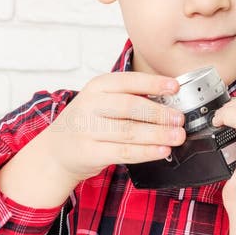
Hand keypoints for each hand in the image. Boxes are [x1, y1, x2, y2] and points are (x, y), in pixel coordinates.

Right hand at [47, 72, 185, 183]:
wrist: (56, 150)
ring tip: (176, 136)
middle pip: (130, 107)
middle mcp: (90, 105)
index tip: (174, 87)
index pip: (128, 81)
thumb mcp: (101, 102)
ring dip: (157, 134)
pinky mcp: (89, 152)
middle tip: (179, 118)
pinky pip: (123, 152)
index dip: (153, 83)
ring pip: (129, 131)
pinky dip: (146, 152)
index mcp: (96, 87)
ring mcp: (87, 130)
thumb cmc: (87, 123)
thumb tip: (168, 102)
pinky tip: (162, 151)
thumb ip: (128, 99)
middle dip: (159, 113)